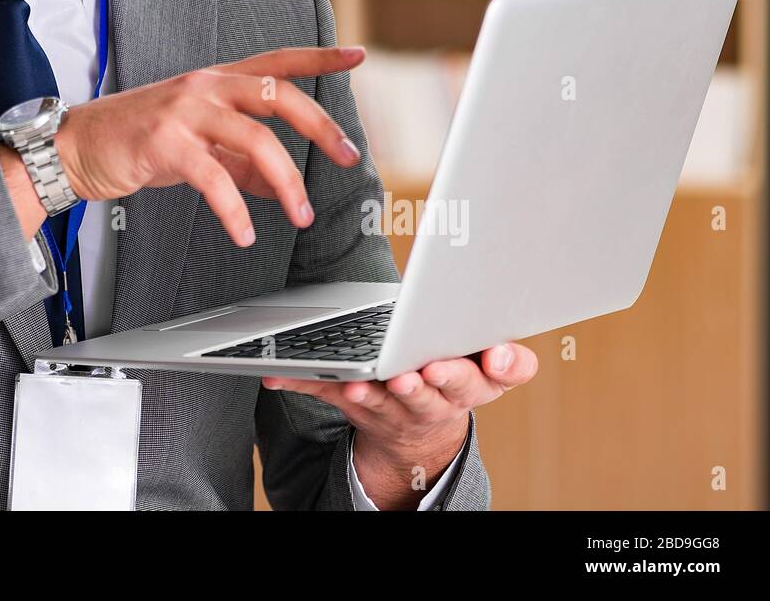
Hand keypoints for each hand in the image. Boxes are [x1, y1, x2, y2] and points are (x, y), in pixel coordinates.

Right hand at [53, 45, 366, 245]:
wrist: (78, 147)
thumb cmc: (138, 141)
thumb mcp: (197, 143)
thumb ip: (238, 157)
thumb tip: (277, 181)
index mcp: (216, 80)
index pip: (277, 61)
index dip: (320, 58)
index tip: (358, 56)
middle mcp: (205, 86)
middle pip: (277, 95)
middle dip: (320, 126)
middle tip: (347, 156)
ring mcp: (185, 110)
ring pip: (256, 139)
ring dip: (286, 181)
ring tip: (300, 214)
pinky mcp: (165, 142)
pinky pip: (214, 178)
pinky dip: (235, 211)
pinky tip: (244, 233)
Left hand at [262, 342, 538, 508]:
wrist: (423, 434)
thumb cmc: (456, 379)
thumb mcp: (490, 372)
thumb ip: (507, 361)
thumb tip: (503, 352)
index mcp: (473, 383)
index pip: (485, 379)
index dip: (477, 371)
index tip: (469, 360)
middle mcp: (436, 400)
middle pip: (431, 395)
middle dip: (420, 385)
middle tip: (409, 376)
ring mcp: (395, 408)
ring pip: (382, 403)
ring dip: (370, 395)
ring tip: (359, 385)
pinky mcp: (358, 407)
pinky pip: (328, 392)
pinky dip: (303, 381)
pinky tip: (279, 376)